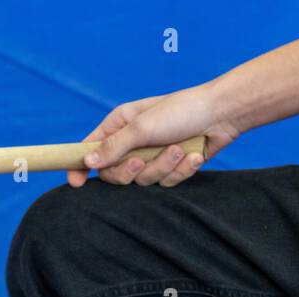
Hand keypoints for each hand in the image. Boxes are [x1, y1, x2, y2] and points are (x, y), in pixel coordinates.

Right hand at [69, 83, 239, 187]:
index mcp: (119, 125)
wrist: (223, 114)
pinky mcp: (171, 168)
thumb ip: (115, 146)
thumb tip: (88, 161)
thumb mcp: (144, 126)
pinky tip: (194, 153)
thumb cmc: (182, 111)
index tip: (75, 183)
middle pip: (115, 173)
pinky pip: (167, 181)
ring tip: (180, 147)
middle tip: (141, 160)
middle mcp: (133, 142)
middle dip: (131, 170)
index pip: (91, 150)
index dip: (80, 167)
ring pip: (143, 180)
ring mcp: (152, 156)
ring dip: (164, 166)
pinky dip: (181, 169)